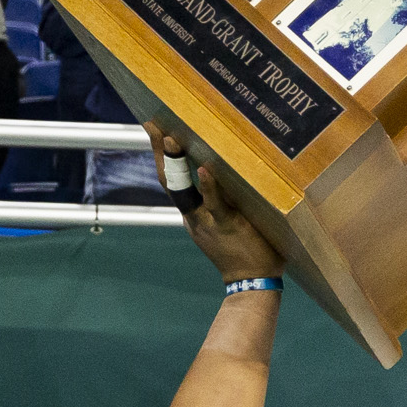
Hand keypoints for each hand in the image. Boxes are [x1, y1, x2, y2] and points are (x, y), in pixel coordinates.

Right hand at [145, 124, 285, 283]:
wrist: (252, 282)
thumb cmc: (246, 250)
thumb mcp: (226, 224)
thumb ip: (222, 202)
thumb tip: (228, 174)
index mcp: (193, 213)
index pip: (171, 179)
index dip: (162, 155)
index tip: (155, 129)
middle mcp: (193, 215)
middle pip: (168, 179)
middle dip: (160, 151)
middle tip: (153, 124)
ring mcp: (207, 220)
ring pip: (184, 189)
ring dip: (177, 162)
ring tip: (172, 136)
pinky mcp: (226, 225)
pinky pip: (215, 204)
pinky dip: (209, 186)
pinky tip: (206, 169)